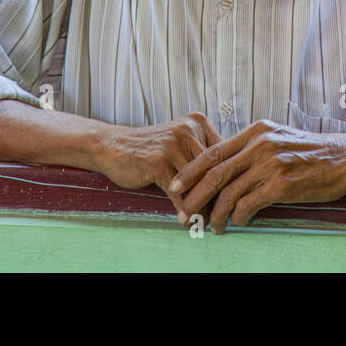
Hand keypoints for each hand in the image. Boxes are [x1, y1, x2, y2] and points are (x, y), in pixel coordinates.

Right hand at [92, 112, 222, 210]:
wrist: (112, 145)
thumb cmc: (151, 149)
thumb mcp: (180, 143)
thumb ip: (201, 154)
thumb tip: (230, 179)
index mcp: (197, 122)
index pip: (223, 153)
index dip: (230, 177)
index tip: (233, 198)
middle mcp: (188, 129)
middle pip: (213, 168)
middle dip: (219, 195)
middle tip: (224, 215)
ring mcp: (172, 145)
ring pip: (197, 183)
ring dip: (203, 206)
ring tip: (208, 222)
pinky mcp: (158, 162)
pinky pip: (178, 193)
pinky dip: (184, 209)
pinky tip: (186, 220)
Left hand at [169, 120, 345, 233]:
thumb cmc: (311, 153)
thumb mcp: (278, 139)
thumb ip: (252, 148)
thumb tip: (226, 166)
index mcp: (255, 131)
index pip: (213, 151)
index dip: (190, 170)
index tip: (174, 185)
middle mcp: (260, 144)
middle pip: (215, 172)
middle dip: (193, 195)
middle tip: (182, 213)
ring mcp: (271, 164)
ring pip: (229, 192)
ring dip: (215, 214)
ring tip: (212, 226)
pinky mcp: (282, 184)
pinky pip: (248, 204)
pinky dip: (237, 216)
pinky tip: (237, 222)